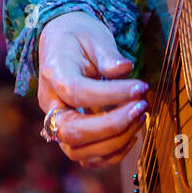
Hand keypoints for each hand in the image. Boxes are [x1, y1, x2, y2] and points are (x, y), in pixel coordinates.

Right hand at [37, 11, 148, 166]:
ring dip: (113, 142)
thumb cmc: (79, 36)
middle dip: (112, 126)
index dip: (111, 95)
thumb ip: (108, 54)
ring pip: (77, 150)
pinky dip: (109, 154)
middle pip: (72, 131)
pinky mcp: (68, 134)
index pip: (78, 92)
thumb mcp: (94, 34)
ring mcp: (55, 122)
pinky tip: (131, 135)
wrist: (61, 41)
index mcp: (54, 73)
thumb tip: (126, 69)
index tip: (141, 87)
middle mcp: (49, 103)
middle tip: (142, 107)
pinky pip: (84, 157)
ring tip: (140, 117)